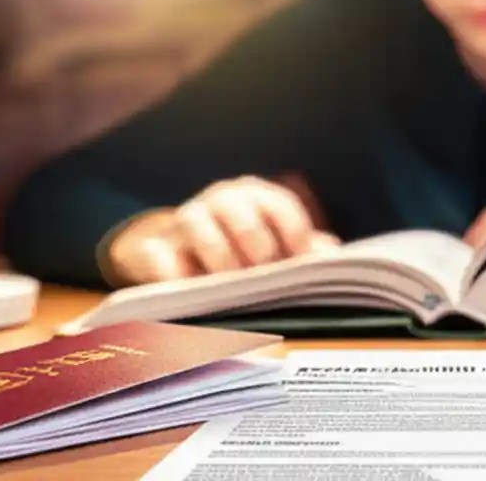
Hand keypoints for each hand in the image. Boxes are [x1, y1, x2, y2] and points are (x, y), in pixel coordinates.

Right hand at [107, 176, 339, 284]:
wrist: (187, 256)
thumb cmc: (246, 251)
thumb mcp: (279, 247)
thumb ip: (306, 251)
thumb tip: (331, 255)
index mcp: (257, 195)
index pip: (280, 205)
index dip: (296, 236)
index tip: (303, 265)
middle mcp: (222, 199)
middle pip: (241, 214)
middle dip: (257, 250)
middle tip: (266, 278)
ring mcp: (186, 220)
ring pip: (196, 223)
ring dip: (218, 258)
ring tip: (232, 286)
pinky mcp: (154, 248)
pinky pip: (158, 255)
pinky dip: (172, 273)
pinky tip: (189, 290)